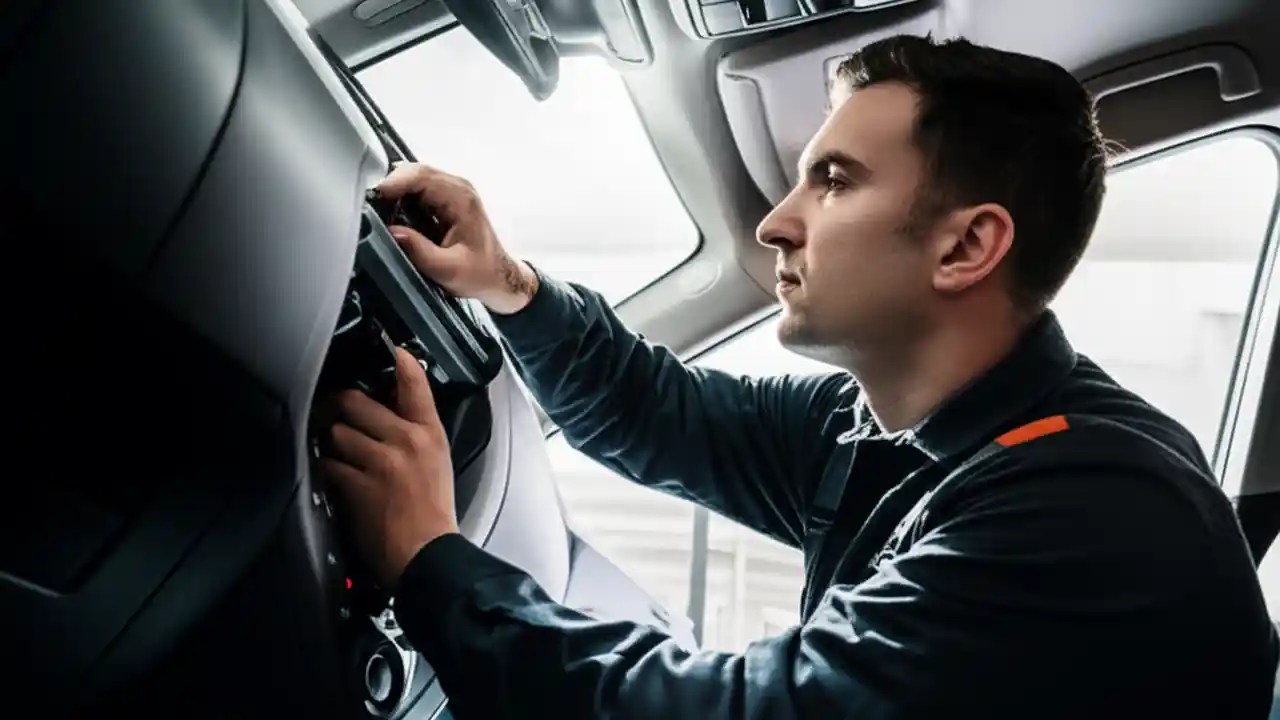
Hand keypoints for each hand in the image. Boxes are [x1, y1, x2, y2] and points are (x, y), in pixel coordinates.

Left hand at [317, 348, 458, 588]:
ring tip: (341, 457)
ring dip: (332, 444)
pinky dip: (326, 470)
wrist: (426, 554)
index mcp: (429, 434)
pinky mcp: (357, 485)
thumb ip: (416, 431)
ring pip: (336, 432)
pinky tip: (336, 479)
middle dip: (340, 408)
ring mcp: (380, 462)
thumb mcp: (437, 461)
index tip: (393, 350)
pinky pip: (327, 463)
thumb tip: (389, 408)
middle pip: (356, 402)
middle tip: (335, 414)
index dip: (401, 362)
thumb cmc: (432, 512)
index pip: (415, 386)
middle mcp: (405, 441)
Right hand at [375, 162, 538, 314]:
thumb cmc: (480, 273)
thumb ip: (419, 251)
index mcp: (460, 198)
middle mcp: (456, 187)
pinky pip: (415, 191)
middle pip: (412, 172)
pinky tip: (393, 218)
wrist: (498, 276)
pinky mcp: (443, 199)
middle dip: (389, 188)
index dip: (393, 183)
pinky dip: (401, 201)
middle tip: (370, 208)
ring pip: (411, 179)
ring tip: (379, 215)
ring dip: (394, 194)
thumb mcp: (448, 269)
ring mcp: (449, 191)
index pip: (420, 176)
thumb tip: (392, 233)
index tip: (373, 197)